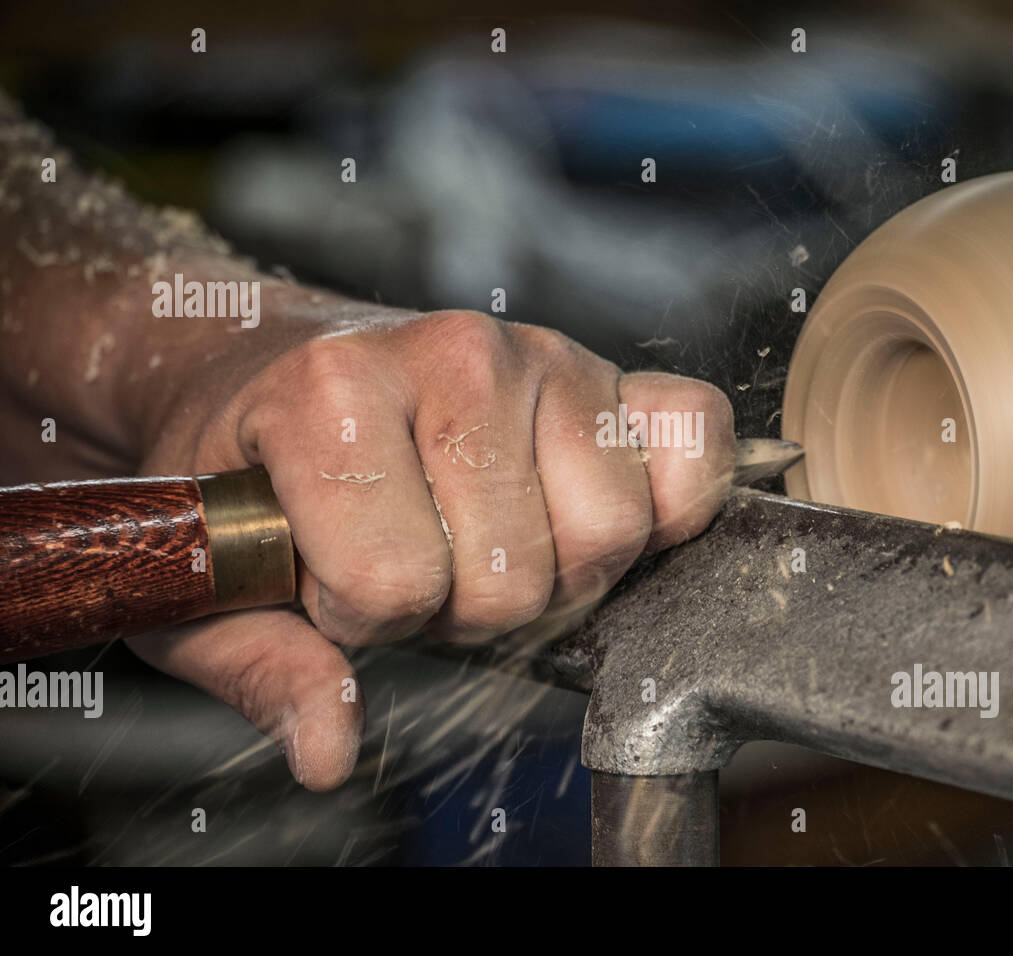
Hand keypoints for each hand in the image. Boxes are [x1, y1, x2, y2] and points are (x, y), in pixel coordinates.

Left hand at [127, 307, 735, 789]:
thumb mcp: (214, 569)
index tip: (334, 576)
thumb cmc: (250, 458)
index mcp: (337, 395)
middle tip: (417, 557)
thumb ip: (263, 666)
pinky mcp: (611, 373)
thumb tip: (331, 749)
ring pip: (610, 534)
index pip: (397, 582)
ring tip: (484, 535)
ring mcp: (547, 356)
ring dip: (553, 569)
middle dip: (462, 606)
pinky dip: (668, 501)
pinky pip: (696, 443)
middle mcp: (458, 356)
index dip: (364, 617)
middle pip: (517, 576)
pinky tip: (582, 509)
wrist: (271, 358)